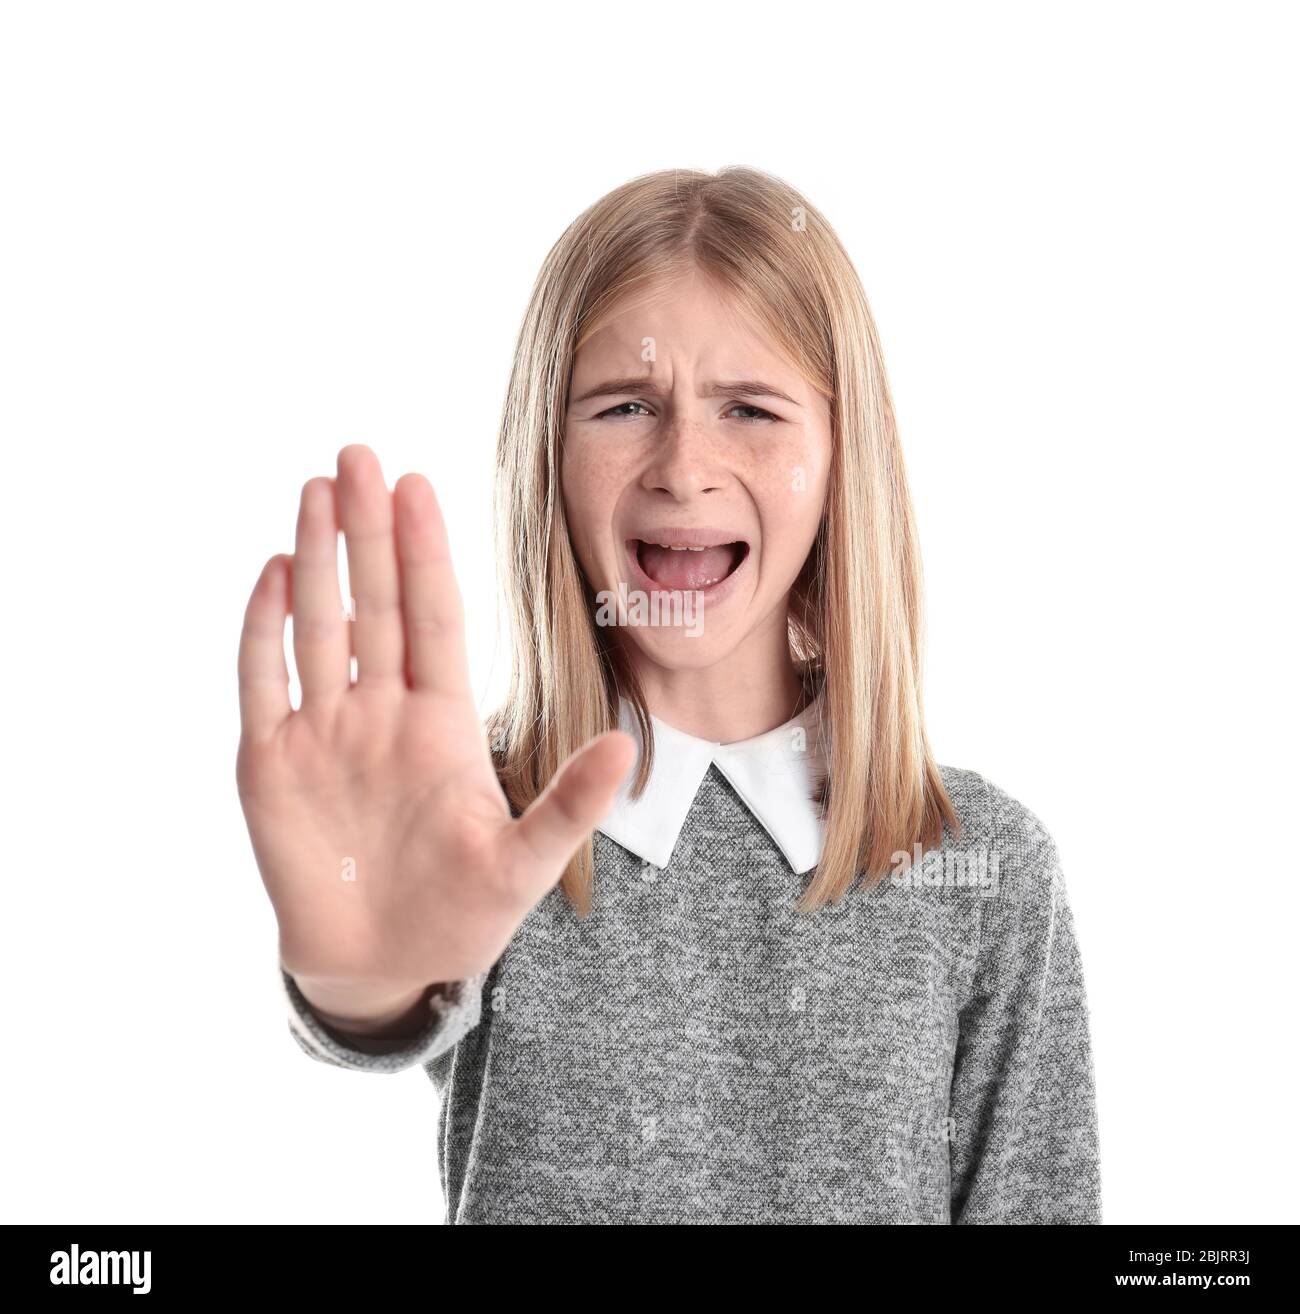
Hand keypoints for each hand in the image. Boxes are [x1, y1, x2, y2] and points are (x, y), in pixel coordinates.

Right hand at [236, 445, 634, 1015]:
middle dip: (367, 531)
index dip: (426, 553)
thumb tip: (623, 744)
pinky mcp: (272, 763)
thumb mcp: (525, 861)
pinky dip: (265, 628)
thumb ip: (569, 803)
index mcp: (443, 723)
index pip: (433, 617)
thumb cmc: (461, 915)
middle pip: (373, 603)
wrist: (384, 969)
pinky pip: (265, 680)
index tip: (420, 486)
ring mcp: (325, 732)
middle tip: (360, 455)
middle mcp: (382, 712)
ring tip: (318, 490)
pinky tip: (277, 572)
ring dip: (318, 558)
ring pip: (319, 626)